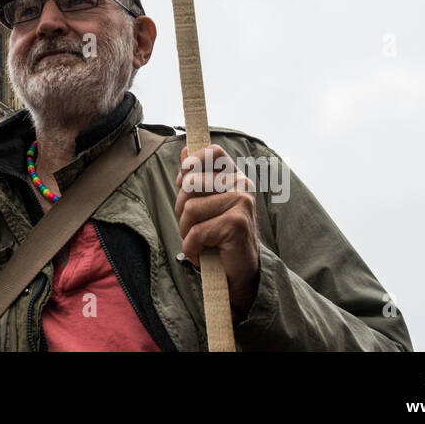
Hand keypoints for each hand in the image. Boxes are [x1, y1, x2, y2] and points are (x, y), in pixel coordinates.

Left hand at [174, 145, 259, 319]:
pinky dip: (192, 248)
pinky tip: (203, 254)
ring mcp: (242, 202)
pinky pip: (196, 232)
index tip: (182, 180)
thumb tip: (185, 149)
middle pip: (190, 183)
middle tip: (195, 226)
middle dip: (182, 209)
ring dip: (187, 232)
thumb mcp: (206, 204)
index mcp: (234, 176)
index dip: (193, 162)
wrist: (240, 273)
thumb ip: (197, 177)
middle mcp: (242, 185)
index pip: (213, 152)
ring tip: (201, 241)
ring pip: (190, 209)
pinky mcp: (237, 223)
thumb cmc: (219, 237)